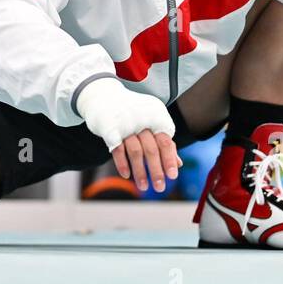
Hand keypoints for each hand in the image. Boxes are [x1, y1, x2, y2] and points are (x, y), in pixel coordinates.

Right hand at [76, 78, 179, 192]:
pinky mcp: (110, 130)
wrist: (104, 96)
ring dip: (140, 171)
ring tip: (144, 187)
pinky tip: (127, 175)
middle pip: (152, 149)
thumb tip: (178, 164)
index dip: (169, 159)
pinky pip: (117, 149)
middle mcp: (142, 121)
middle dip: (156, 170)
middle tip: (160, 188)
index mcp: (155, 118)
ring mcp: (125, 126)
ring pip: (135, 151)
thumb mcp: (151, 123)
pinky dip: (122, 163)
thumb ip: (163, 143)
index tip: (173, 176)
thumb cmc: (132, 114)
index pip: (165, 142)